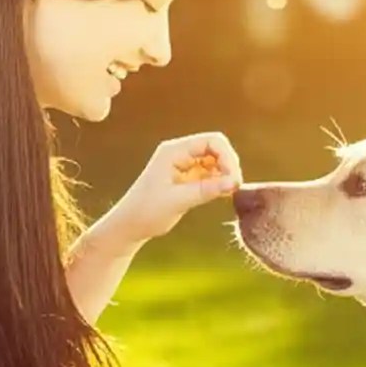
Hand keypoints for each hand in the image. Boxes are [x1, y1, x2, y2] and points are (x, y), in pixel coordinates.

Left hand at [100, 132, 243, 249]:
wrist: (130, 225)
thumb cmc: (147, 211)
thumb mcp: (178, 201)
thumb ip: (207, 190)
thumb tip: (235, 182)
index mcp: (173, 151)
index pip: (211, 141)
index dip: (227, 156)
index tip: (233, 178)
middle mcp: (180, 153)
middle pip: (216, 148)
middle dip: (228, 165)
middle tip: (234, 187)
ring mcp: (184, 165)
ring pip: (216, 161)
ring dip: (225, 174)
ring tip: (229, 192)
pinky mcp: (188, 178)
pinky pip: (211, 174)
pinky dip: (220, 182)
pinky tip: (223, 194)